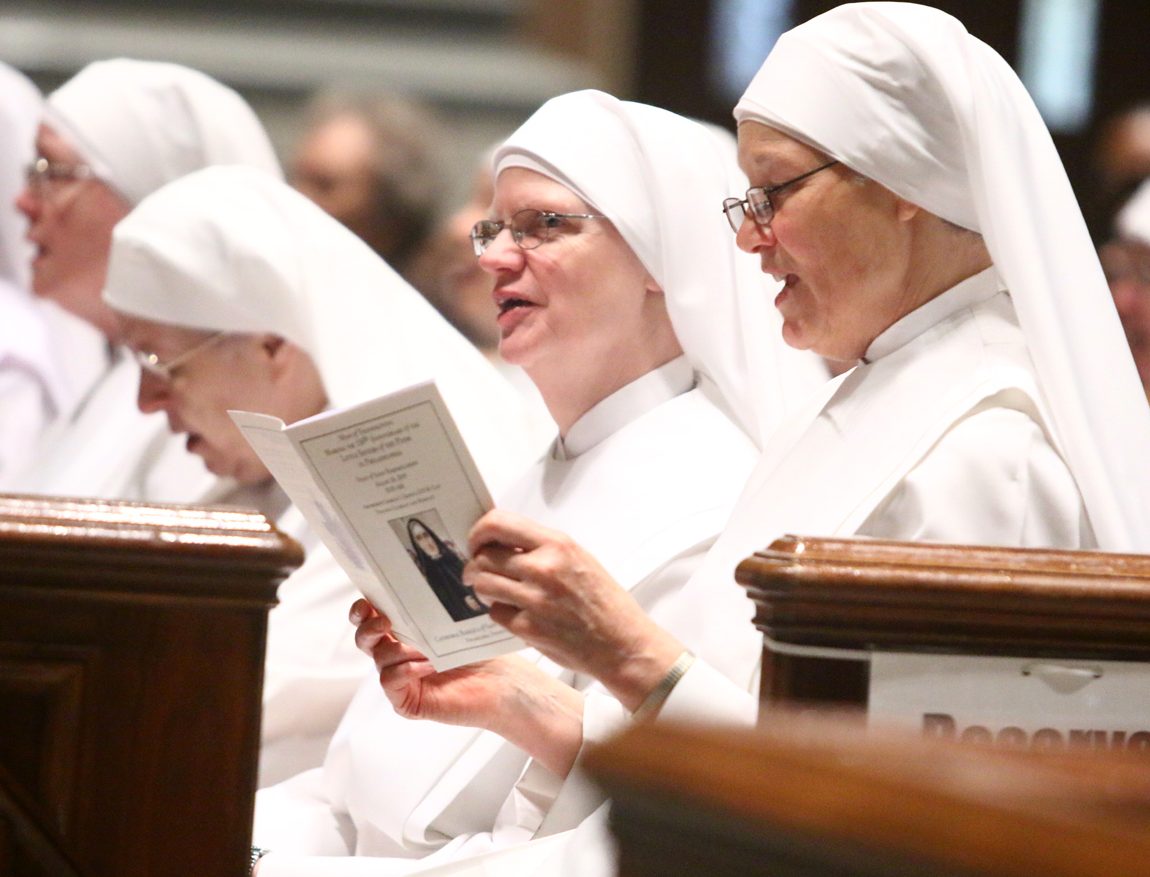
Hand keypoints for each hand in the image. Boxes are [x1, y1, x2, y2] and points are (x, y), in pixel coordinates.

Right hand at [349, 598, 583, 775]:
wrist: (501, 680)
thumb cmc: (480, 646)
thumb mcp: (454, 617)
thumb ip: (430, 602)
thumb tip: (417, 575)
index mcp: (404, 629)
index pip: (370, 616)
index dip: (361, 609)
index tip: (366, 603)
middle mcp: (397, 652)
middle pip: (364, 638)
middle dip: (368, 627)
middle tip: (385, 622)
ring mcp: (399, 677)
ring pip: (379, 658)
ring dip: (401, 649)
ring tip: (428, 649)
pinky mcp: (406, 699)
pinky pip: (389, 681)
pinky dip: (405, 670)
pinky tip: (428, 666)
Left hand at [464, 510, 684, 710]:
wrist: (623, 644)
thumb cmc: (604, 602)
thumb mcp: (579, 559)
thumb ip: (542, 548)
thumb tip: (503, 542)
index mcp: (558, 545)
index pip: (499, 524)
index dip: (478, 531)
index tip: (476, 541)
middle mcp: (544, 568)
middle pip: (484, 557)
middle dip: (474, 564)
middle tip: (477, 571)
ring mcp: (535, 600)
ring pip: (483, 585)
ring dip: (483, 588)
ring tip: (497, 592)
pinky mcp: (529, 628)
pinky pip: (495, 613)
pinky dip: (500, 613)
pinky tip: (517, 614)